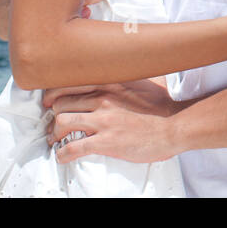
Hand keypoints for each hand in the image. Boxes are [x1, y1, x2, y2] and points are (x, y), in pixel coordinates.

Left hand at [44, 79, 184, 163]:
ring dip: (54, 134)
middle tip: (53, 126)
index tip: (51, 102)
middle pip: (62, 104)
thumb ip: (131, 76)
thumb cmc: (163, 106)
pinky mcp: (106, 141)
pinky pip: (73, 147)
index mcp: (110, 83)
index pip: (70, 84)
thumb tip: (132, 70)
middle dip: (53, 116)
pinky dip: (62, 154)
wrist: (175, 125)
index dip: (55, 94)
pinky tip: (62, 157)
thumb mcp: (146, 81)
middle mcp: (103, 98)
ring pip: (62, 122)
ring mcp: (103, 120)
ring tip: (56, 141)